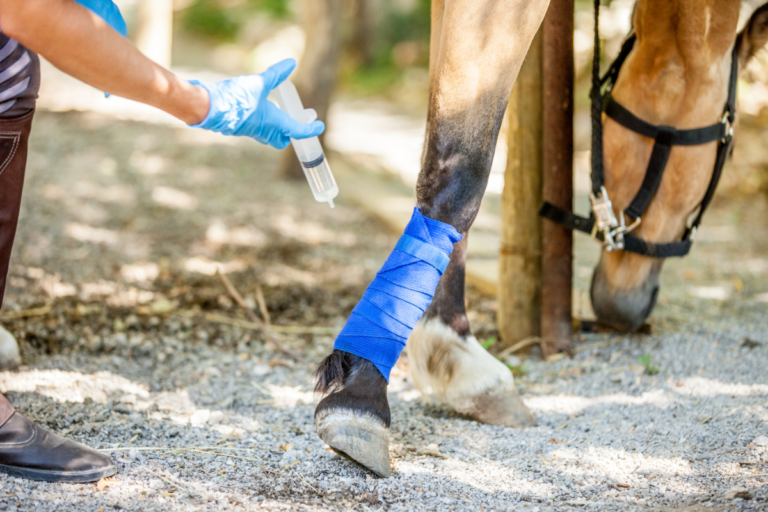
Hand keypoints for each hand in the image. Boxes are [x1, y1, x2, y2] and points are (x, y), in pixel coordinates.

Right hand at [188, 59, 324, 148]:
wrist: (208, 107)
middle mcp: (263, 130)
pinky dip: (258, 121)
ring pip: (266, 134)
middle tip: (292, 119)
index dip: (310, 129)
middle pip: (280, 140)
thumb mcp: (259, 82)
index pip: (297, 130)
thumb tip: (291, 62)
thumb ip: (276, 74)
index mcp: (273, 122)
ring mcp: (249, 131)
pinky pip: (252, 128)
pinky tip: (253, 107)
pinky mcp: (237, 128)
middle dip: (287, 134)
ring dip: (272, 126)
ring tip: (272, 108)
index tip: (319, 126)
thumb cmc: (236, 97)